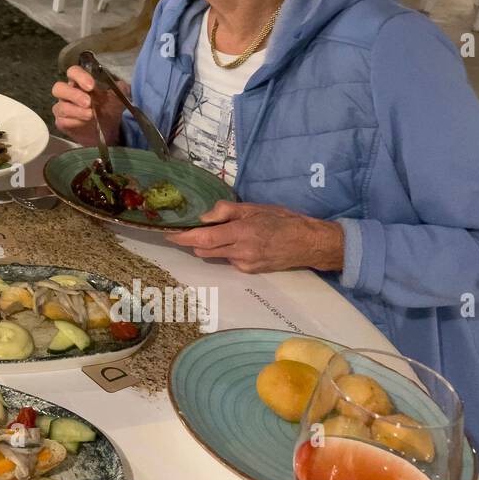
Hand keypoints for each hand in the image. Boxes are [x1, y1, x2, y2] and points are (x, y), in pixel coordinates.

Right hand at [50, 64, 125, 147]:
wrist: (108, 130)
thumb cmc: (109, 109)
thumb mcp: (119, 98)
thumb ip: (121, 89)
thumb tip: (121, 85)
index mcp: (80, 82)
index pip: (73, 72)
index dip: (80, 77)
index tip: (91, 86)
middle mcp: (68, 93)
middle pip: (59, 88)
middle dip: (74, 95)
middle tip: (88, 102)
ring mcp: (63, 108)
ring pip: (60, 107)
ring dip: (76, 111)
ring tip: (91, 115)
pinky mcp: (62, 122)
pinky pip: (63, 121)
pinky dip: (75, 122)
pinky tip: (84, 123)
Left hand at [169, 201, 345, 272]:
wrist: (308, 243)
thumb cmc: (283, 220)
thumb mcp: (254, 208)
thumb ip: (226, 211)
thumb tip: (203, 217)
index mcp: (241, 232)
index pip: (204, 238)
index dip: (183, 237)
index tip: (169, 234)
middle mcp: (240, 252)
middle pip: (204, 249)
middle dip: (192, 241)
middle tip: (184, 231)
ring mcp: (245, 264)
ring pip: (215, 256)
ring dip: (209, 245)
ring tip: (216, 233)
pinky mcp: (250, 271)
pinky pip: (228, 260)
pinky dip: (226, 251)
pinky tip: (237, 243)